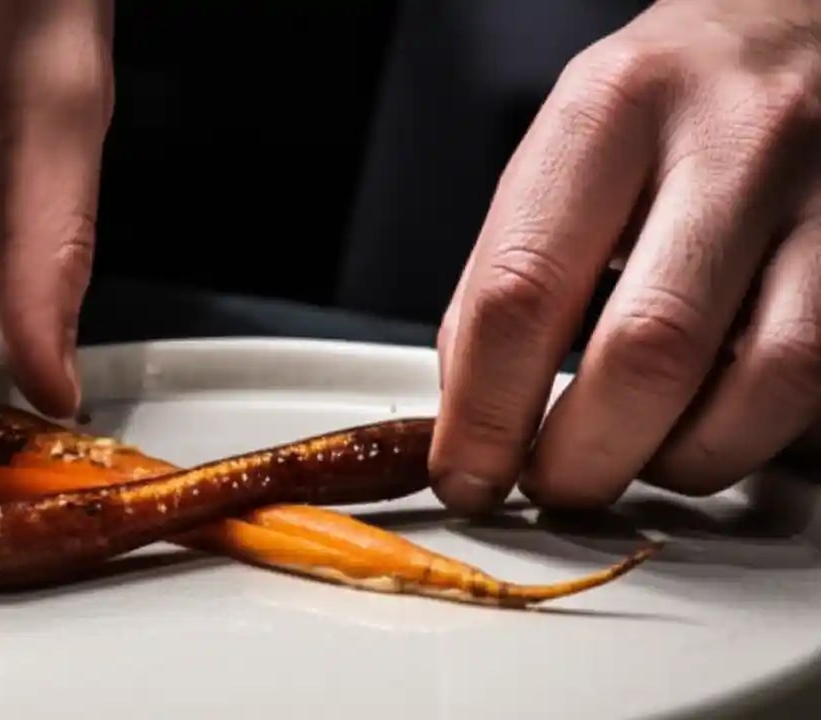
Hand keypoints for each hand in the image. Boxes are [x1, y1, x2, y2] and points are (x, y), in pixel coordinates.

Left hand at [432, 0, 820, 513]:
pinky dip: (758, 433)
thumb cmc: (664, 109)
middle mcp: (731, 140)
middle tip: (552, 484)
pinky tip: (714, 419)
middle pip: (648, 349)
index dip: (485, 411)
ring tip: (639, 454)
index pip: (524, 289)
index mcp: (611, 111)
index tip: (466, 473)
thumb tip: (472, 415)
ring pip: (764, 381)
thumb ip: (508, 276)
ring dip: (682, 458)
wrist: (799, 28)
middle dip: (584, 456)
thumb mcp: (566, 155)